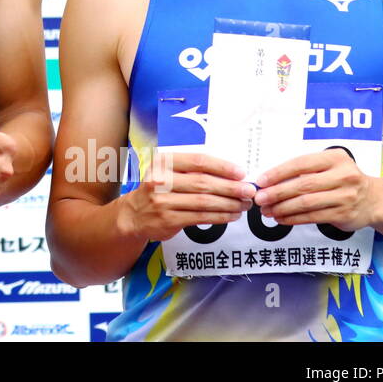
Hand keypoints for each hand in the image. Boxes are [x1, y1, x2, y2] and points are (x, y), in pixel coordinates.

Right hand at [117, 150, 254, 241]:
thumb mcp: (166, 172)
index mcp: (162, 163)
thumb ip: (191, 170)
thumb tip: (230, 173)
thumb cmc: (157, 190)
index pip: (197, 161)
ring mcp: (163, 201)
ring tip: (244, 204)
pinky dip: (220, 217)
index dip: (222, 167)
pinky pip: (201, 217)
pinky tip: (232, 215)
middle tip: (249, 191)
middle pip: (203, 182)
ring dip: (229, 204)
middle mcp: (160, 180)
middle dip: (231, 187)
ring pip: (204, 202)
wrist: (133, 214)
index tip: (241, 172)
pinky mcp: (168, 220)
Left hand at [253, 149, 376, 231]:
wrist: (374, 200)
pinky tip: (281, 218)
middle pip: (302, 185)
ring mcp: (345, 196)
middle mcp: (343, 176)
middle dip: (276, 193)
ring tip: (267, 210)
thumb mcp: (329, 166)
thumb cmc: (342, 180)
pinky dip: (293, 219)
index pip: (301, 163)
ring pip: (306, 203)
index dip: (278, 173)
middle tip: (260, 198)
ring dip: (282, 208)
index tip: (261, 181)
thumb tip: (269, 180)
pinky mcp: (344, 214)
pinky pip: (313, 217)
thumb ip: (304, 170)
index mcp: (335, 158)